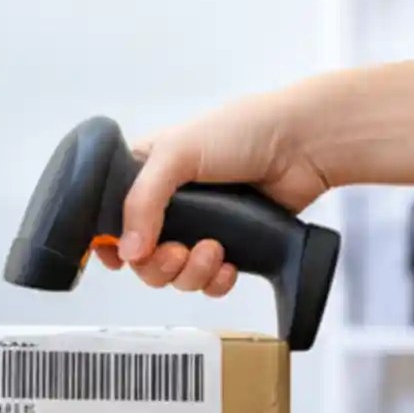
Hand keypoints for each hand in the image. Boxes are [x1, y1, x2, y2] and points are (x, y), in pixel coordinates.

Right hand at [93, 90, 331, 295]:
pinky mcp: (232, 244)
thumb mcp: (175, 154)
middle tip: (177, 253)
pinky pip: (209, 281)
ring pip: (175, 274)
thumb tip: (127, 252)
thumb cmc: (239, 131)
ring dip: (190, 273)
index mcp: (145, 174)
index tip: (117, 257)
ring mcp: (200, 226)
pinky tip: (229, 265)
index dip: (110, 243)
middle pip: (142, 257)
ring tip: (214, 251)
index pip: (110, 218)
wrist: (303, 145)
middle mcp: (168, 203)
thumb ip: (142, 202)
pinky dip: (214, 281)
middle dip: (158, 264)